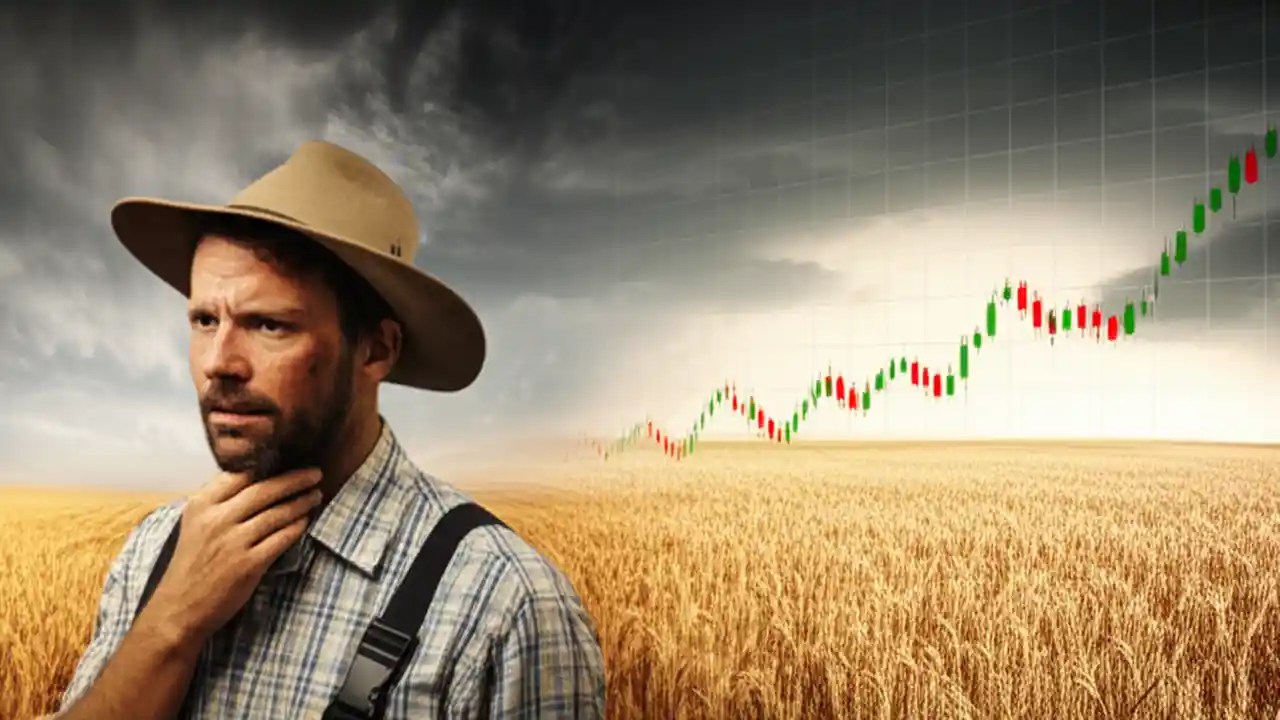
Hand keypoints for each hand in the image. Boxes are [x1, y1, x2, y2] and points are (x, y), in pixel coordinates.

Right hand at [143, 467, 325, 643]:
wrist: (179, 608)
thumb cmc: (191, 565)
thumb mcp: (195, 525)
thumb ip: (219, 503)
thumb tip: (256, 480)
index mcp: (201, 505)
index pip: (240, 474)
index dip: (268, 466)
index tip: (288, 460)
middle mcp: (217, 519)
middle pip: (264, 490)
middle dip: (294, 479)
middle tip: (315, 474)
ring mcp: (233, 542)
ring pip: (277, 513)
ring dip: (301, 502)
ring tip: (315, 495)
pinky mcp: (248, 564)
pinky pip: (281, 539)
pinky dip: (297, 527)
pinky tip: (306, 521)